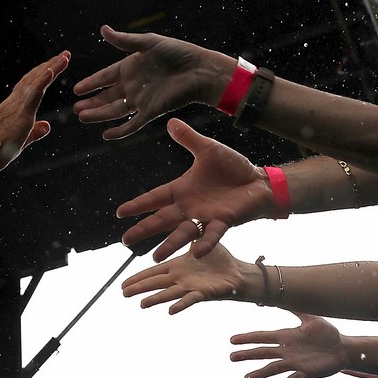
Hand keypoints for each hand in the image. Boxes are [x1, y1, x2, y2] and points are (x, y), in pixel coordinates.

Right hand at [0, 50, 70, 174]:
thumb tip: (47, 125)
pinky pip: (33, 93)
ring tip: (64, 56)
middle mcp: (14, 102)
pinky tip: (51, 70)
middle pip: (35, 78)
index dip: (44, 74)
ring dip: (51, 67)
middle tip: (65, 54)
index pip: (32, 86)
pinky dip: (43, 80)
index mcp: (15, 108)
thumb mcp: (23, 141)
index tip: (56, 64)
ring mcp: (17, 105)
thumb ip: (35, 132)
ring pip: (36, 81)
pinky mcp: (21, 113)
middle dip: (51, 65)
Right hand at [72, 25, 234, 139]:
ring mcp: (142, 99)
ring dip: (99, 114)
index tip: (76, 89)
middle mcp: (134, 85)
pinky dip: (120, 131)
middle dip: (92, 102)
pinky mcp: (152, 111)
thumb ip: (124, 41)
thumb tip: (102, 29)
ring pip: (115, 110)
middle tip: (76, 108)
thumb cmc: (178, 52)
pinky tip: (106, 135)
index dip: (91, 83)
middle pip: (108, 96)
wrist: (200, 70)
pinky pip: (133, 124)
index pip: (105, 76)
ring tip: (83, 117)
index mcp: (131, 67)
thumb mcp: (149, 42)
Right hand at [116, 118, 271, 260]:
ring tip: (156, 256)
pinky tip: (197, 254)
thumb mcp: (207, 149)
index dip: (138, 205)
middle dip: (143, 229)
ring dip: (169, 244)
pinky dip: (205, 244)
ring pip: (183, 232)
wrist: (258, 180)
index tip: (119, 213)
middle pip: (162, 219)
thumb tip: (170, 121)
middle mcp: (189, 206)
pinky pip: (212, 234)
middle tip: (125, 240)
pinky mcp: (224, 221)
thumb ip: (189, 139)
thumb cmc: (232, 167)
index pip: (155, 197)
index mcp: (182, 189)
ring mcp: (205, 216)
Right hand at [121, 241, 249, 313]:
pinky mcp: (205, 292)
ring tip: (141, 304)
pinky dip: (181, 304)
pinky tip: (171, 310)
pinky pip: (192, 299)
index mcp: (177, 266)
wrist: (238, 272)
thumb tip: (177, 220)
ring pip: (170, 293)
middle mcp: (181, 278)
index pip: (154, 272)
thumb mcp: (200, 239)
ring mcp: (191, 286)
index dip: (139, 277)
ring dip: (156, 299)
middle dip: (140, 287)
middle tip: (123, 293)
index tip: (123, 282)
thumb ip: (187, 233)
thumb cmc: (219, 259)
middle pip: (157, 283)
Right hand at [229, 312, 346, 377]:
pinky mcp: (306, 373)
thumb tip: (284, 294)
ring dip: (260, 373)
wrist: (343, 349)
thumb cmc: (328, 333)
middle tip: (232, 358)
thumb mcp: (312, 318)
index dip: (248, 338)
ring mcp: (295, 363)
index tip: (232, 340)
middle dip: (247, 355)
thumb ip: (298, 309)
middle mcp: (287, 351)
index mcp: (286, 336)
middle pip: (263, 353)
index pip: (263, 337)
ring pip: (274, 368)